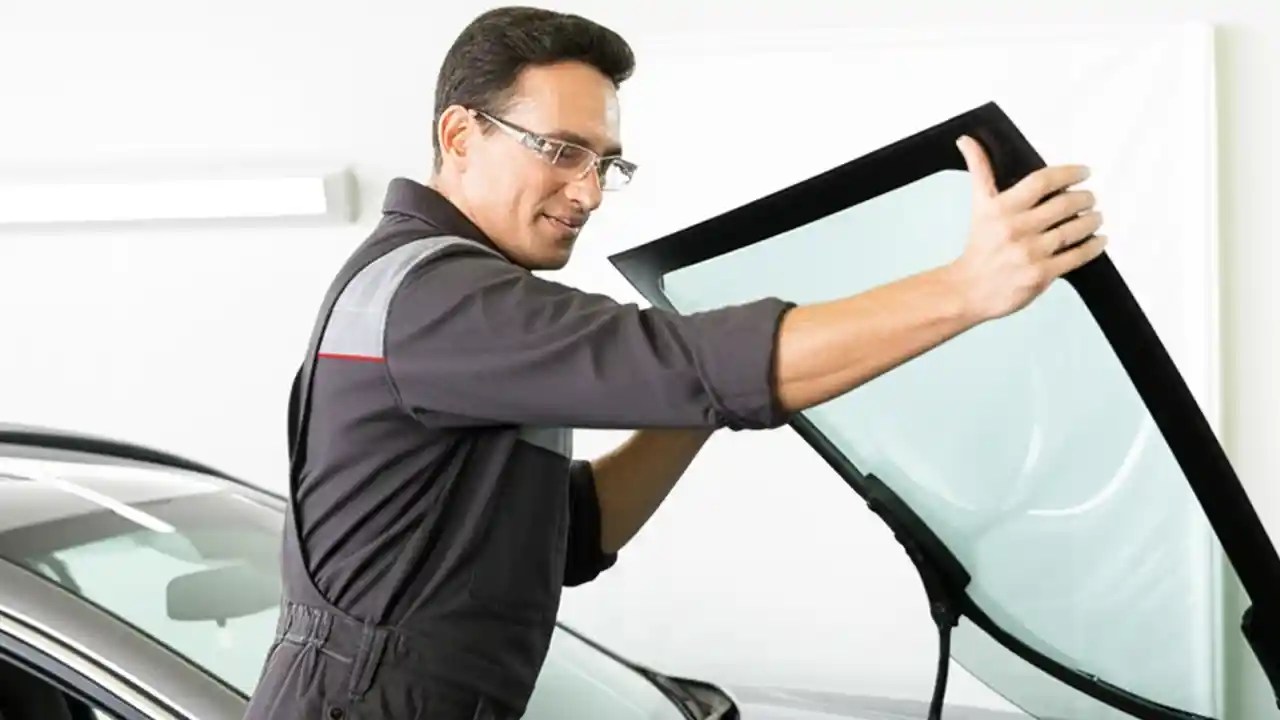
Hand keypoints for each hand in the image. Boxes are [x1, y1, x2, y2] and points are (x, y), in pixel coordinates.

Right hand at [947, 135, 1107, 322]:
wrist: (968, 289)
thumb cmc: (979, 247)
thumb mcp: (978, 206)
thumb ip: (978, 170)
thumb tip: (967, 140)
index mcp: (1001, 208)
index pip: (1042, 181)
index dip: (1068, 173)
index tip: (1083, 172)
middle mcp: (1016, 229)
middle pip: (1064, 204)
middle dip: (1084, 198)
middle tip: (1090, 197)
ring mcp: (1030, 253)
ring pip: (1074, 230)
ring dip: (1092, 221)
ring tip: (1096, 217)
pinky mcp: (1040, 275)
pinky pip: (1076, 256)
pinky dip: (1092, 247)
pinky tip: (1098, 240)